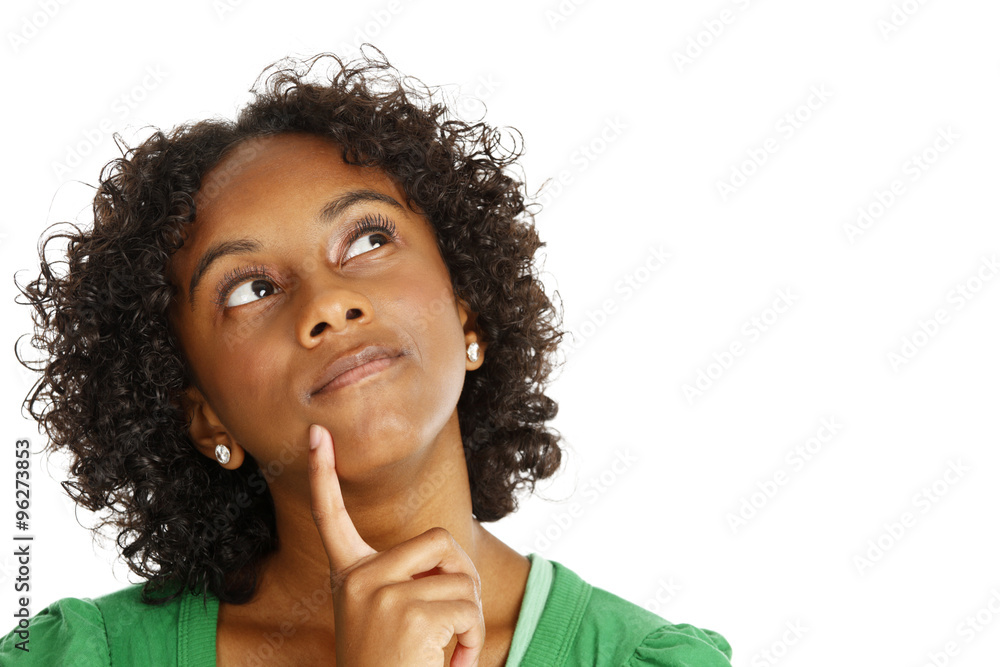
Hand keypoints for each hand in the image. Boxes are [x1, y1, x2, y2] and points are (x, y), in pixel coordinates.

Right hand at [308, 424, 484, 666]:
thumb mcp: (392, 620)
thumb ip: (409, 583)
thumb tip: (451, 564)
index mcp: (349, 577)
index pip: (332, 518)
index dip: (325, 476)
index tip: (317, 434)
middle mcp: (356, 579)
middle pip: (439, 542)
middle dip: (464, 580)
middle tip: (457, 627)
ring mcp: (378, 592)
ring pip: (461, 579)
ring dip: (471, 623)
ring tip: (446, 658)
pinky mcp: (405, 611)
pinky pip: (467, 607)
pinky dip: (473, 641)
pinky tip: (448, 666)